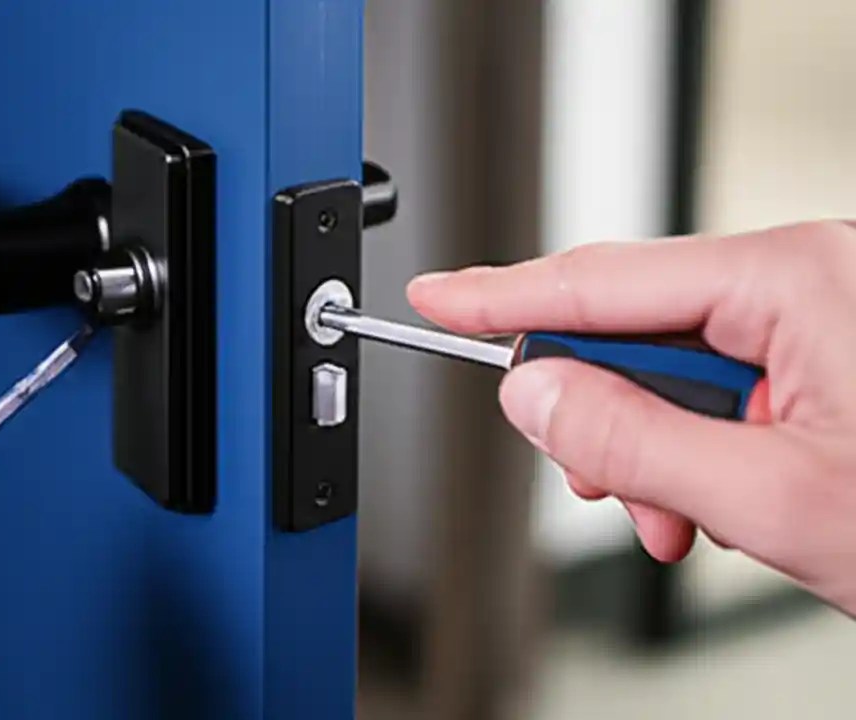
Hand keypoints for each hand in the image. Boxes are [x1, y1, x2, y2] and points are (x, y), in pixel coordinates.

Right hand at [406, 220, 855, 614]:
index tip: (438, 299)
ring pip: (674, 368)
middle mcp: (811, 278)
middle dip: (605, 416)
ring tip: (680, 516)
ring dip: (655, 450)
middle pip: (637, 328)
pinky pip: (721, 384)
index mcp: (800, 280)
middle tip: (604, 485)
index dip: (503, 297)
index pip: (605, 279)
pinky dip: (698, 450)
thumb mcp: (770, 495)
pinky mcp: (826, 352)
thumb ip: (631, 439)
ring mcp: (821, 314)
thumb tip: (534, 394)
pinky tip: (714, 500)